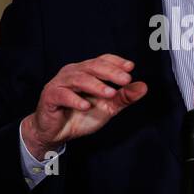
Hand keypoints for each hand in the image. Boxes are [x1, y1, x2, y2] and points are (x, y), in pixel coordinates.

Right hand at [22, 54, 148, 157]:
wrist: (56, 133)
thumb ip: (123, 97)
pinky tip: (86, 106)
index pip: (102, 60)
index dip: (116, 62)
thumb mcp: (107, 107)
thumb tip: (143, 86)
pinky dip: (75, 100)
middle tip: (125, 79)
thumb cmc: (80, 116)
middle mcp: (73, 73)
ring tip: (110, 93)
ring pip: (79, 79)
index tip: (130, 67)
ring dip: (96, 85)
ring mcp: (60, 83)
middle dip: (110, 72)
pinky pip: (63, 95)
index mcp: (86, 72)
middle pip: (92, 66)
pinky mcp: (50, 96)